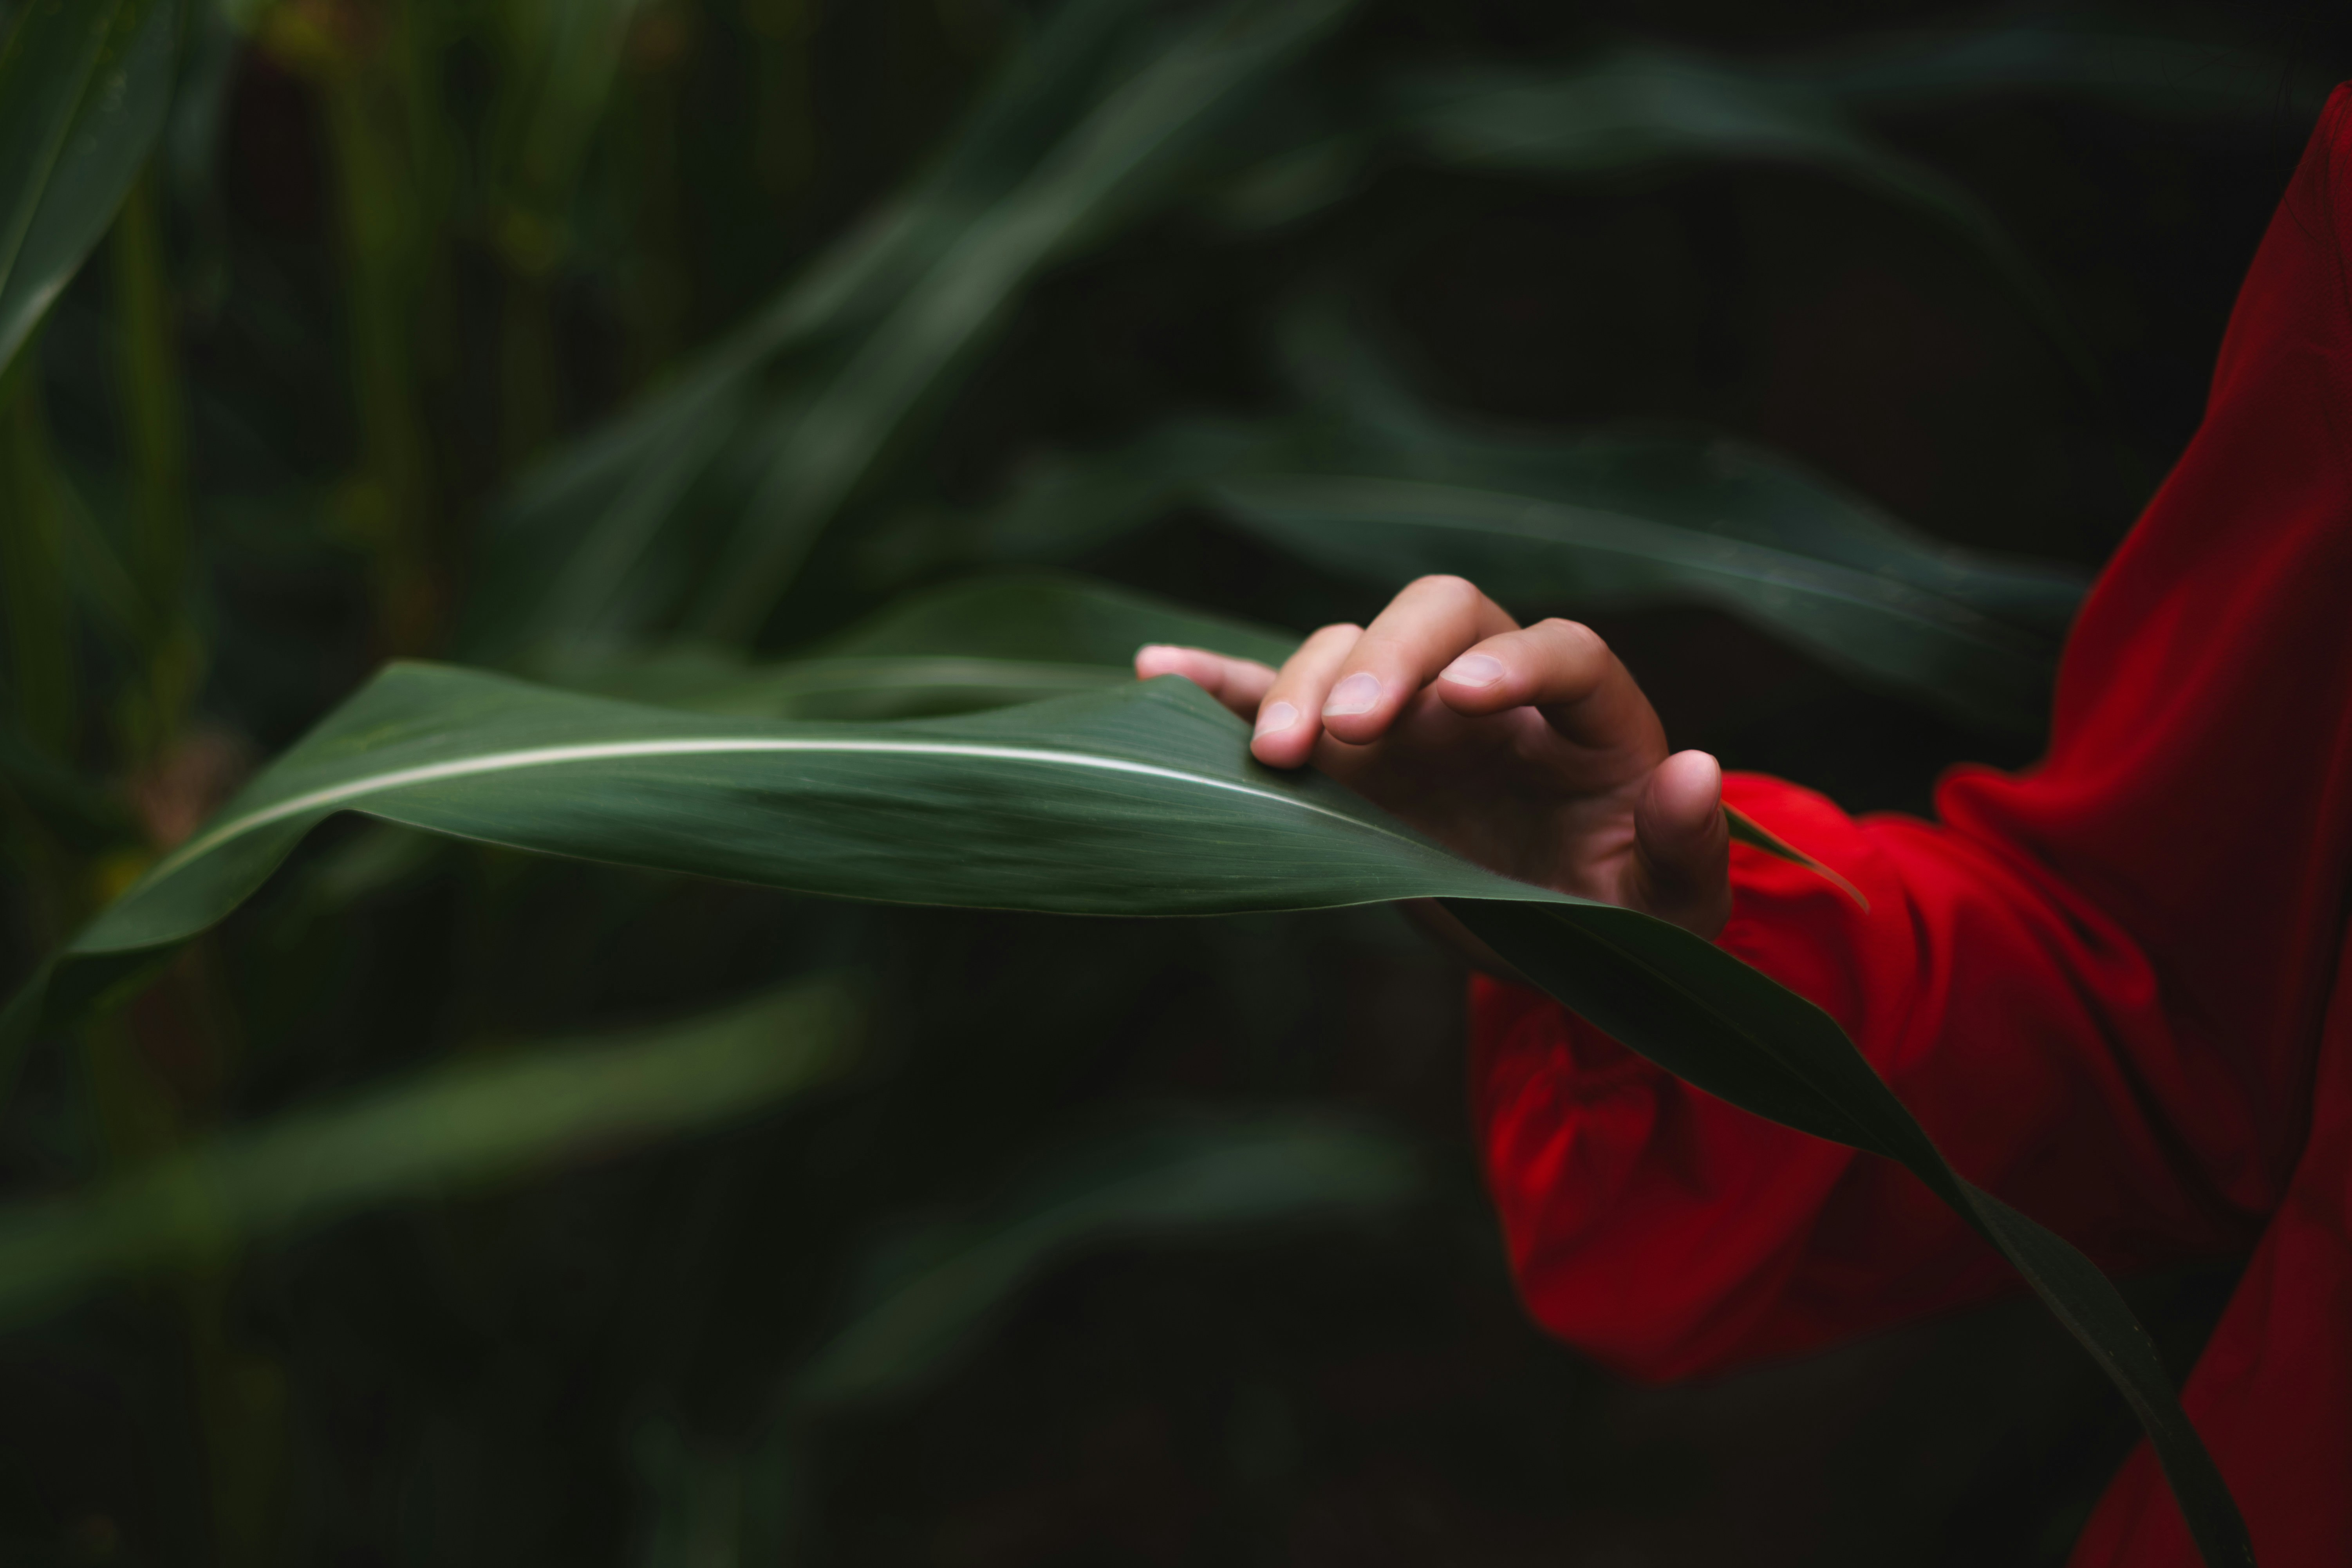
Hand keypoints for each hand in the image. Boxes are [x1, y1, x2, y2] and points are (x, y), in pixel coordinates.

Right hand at [1135, 575, 1730, 940]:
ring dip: (1305, 685)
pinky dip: (1219, 684)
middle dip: (1387, 658)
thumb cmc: (1630, 913)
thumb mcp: (1676, 908)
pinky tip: (1157, 671)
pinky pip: (1274, 696)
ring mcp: (1412, 712)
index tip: (1463, 702)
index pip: (1558, 651)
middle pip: (1442, 615)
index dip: (1513, 662)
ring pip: (1352, 650)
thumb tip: (1693, 769)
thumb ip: (1686, 845)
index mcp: (1589, 714)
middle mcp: (1494, 686)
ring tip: (1274, 757)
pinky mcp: (1347, 752)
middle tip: (1350, 730)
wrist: (1562, 937)